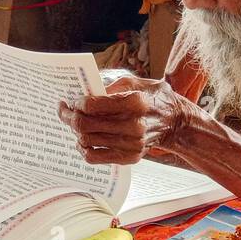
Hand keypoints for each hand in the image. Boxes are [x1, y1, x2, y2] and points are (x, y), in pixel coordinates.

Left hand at [59, 74, 187, 164]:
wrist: (176, 123)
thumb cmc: (152, 98)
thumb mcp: (135, 82)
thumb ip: (109, 84)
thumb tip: (83, 91)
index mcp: (135, 102)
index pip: (92, 105)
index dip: (76, 103)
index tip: (72, 100)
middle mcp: (134, 125)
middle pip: (85, 125)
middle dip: (69, 117)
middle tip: (64, 111)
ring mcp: (132, 144)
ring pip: (86, 141)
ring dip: (75, 132)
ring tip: (75, 123)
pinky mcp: (130, 157)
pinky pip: (94, 157)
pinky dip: (83, 148)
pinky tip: (83, 140)